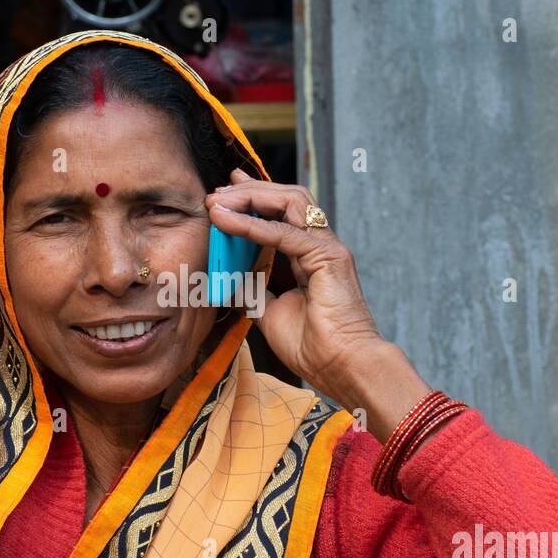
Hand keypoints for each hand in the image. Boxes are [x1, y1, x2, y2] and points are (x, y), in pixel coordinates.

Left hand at [205, 169, 386, 405]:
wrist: (341, 367)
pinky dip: (252, 225)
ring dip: (250, 198)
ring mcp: (328, 247)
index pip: (283, 212)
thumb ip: (254, 289)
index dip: (254, 196)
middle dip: (248, 190)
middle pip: (286, 197)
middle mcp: (321, 245)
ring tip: (218, 201)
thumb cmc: (313, 347)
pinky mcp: (328, 256)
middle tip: (216, 193)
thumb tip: (231, 276)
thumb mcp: (269, 312)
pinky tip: (227, 221)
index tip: (223, 192)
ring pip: (290, 201)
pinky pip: (284, 233)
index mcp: (310, 255)